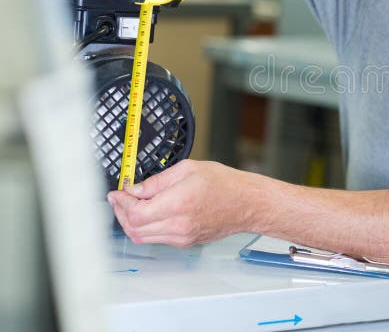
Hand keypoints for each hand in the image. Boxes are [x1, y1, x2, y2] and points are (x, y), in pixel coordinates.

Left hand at [107, 159, 255, 246]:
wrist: (246, 203)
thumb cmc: (224, 183)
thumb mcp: (188, 169)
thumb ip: (157, 180)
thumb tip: (134, 189)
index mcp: (179, 203)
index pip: (136, 213)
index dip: (121, 203)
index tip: (117, 193)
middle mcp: (178, 225)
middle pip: (134, 229)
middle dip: (121, 213)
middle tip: (120, 198)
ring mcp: (181, 237)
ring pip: (141, 237)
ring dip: (131, 222)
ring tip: (132, 205)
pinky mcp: (184, 242)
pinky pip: (156, 238)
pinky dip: (146, 227)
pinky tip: (150, 212)